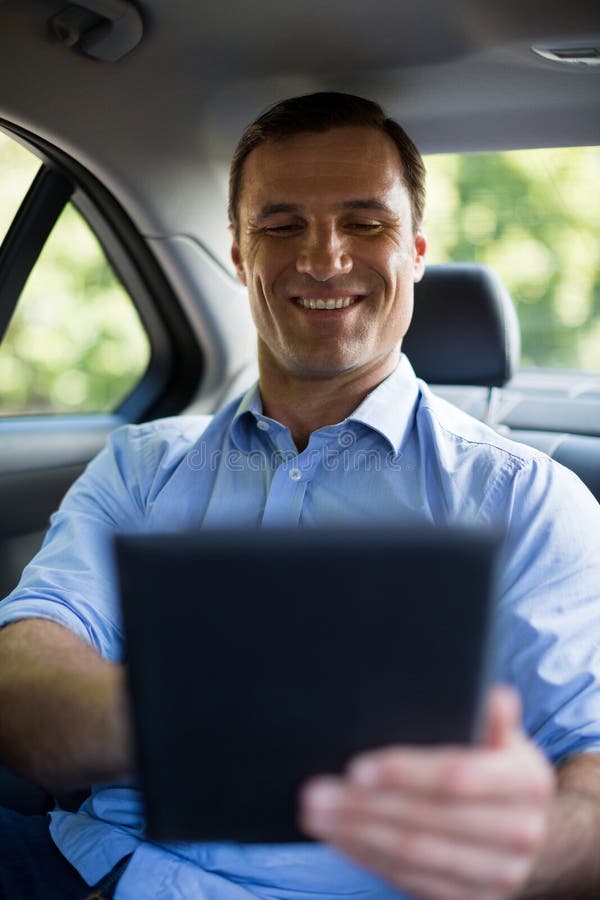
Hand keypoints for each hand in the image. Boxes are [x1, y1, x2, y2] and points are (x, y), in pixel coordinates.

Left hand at [299, 686, 554, 899]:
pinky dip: (368, 857)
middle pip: (426, 820)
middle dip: (362, 806)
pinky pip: (409, 880)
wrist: (527, 829)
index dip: (404, 773)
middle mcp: (520, 833)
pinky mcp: (472, 899)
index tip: (356, 767)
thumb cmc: (499, 767)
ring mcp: (499, 874)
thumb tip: (495, 696)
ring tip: (315, 814)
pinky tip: (340, 838)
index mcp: (526, 782)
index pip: (455, 777)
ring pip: (412, 854)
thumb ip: (493, 720)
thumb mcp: (503, 737)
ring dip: (355, 834)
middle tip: (314, 792)